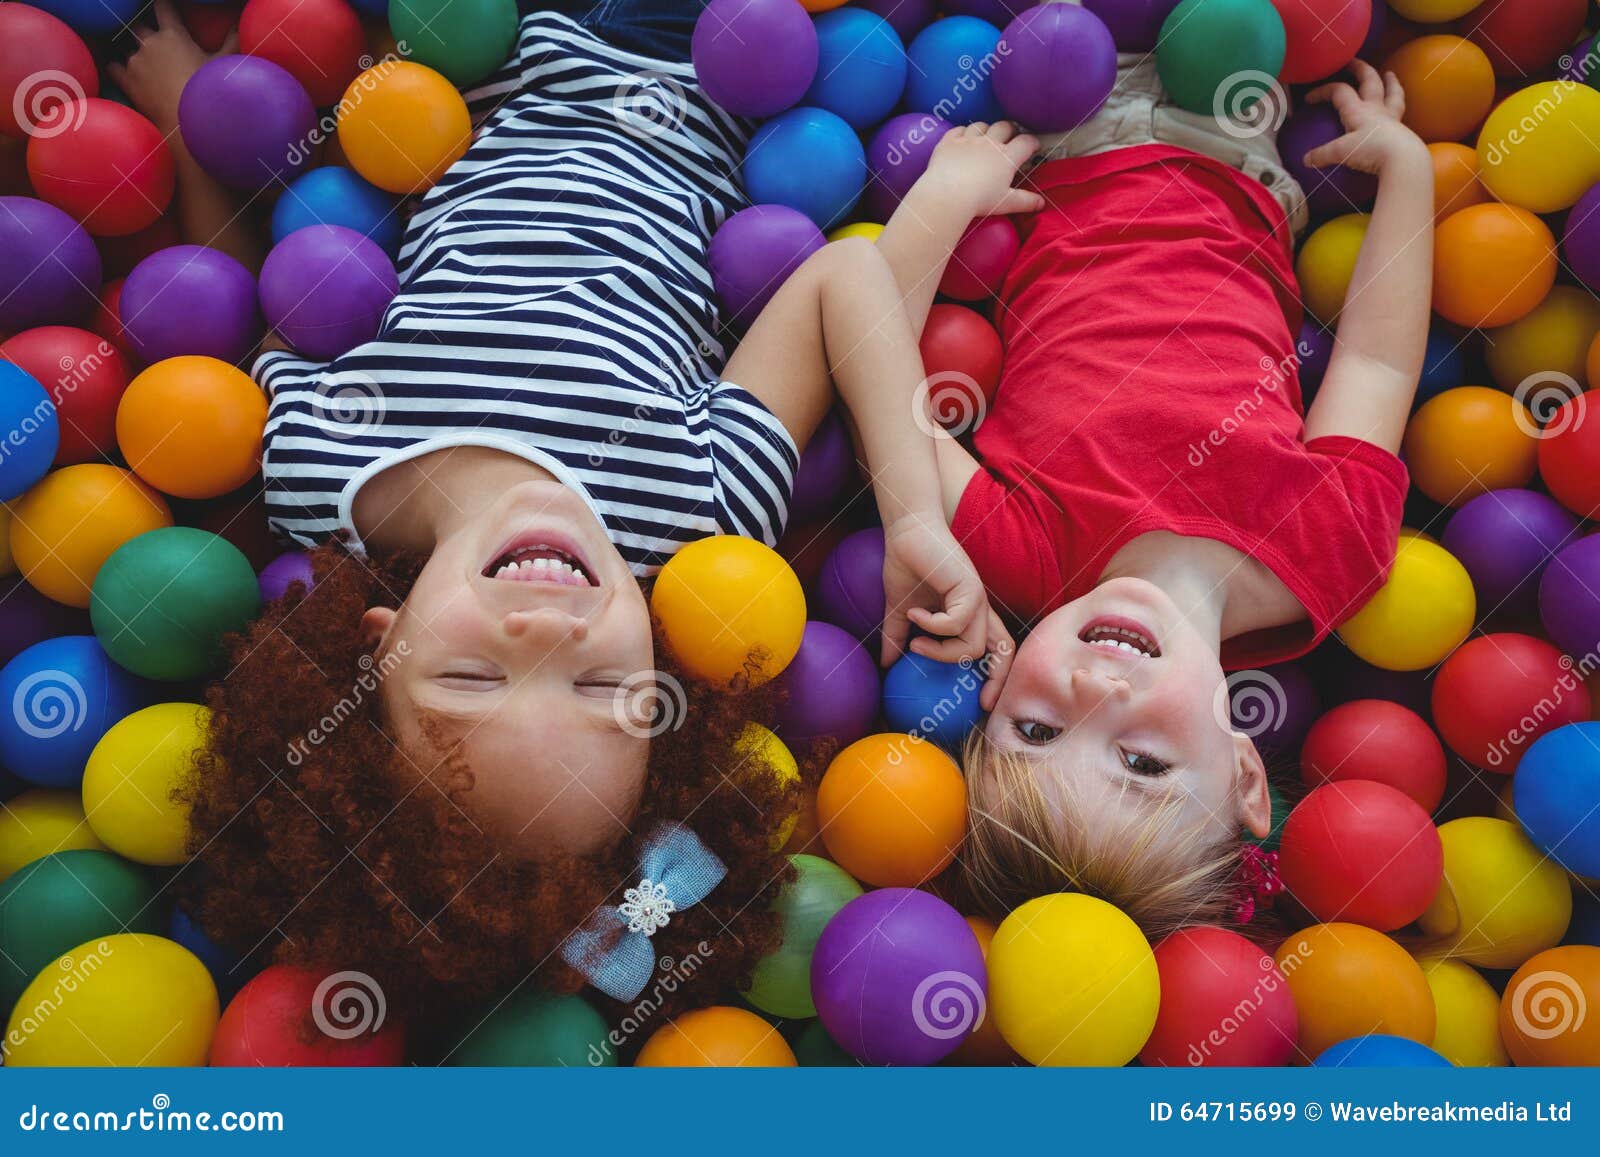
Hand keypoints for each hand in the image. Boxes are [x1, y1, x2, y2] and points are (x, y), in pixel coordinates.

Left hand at [108, 0, 235, 132]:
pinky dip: (117, 69)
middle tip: (156, 45)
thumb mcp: (224, 65)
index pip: (163, 7)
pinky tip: (124, 74)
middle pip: (139, 27)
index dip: (162, 5)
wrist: (187, 121)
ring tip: (146, 67)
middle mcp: (150, 43)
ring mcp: (135, 61)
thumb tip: (236, 28)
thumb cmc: (208, 91)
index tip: (162, 6)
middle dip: (145, 33)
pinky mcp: (126, 79)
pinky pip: (113, 67)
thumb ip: (231, 43)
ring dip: (136, 55)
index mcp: (173, 35)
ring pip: (128, 49)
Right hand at [879, 513, 1013, 709]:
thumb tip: (884, 666)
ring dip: (940, 651)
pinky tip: (915, 612)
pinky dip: (933, 624)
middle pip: (1004, 650)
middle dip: (997, 680)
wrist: (907, 533)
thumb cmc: (906, 566)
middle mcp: (980, 609)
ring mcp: (977, 598)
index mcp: (969, 615)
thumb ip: (898, 637)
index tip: (982, 704)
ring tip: (915, 642)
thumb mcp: (900, 611)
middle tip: (980, 702)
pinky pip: (956, 622)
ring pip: (973, 645)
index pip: (996, 649)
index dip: (996, 677)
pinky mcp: (970, 587)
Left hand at [920, 121, 1045, 216]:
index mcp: (1006, 157)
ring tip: (986, 138)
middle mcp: (989, 143)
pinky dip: (962, 132)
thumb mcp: (1006, 203)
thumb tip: (1041, 203)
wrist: (947, 196)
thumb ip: (1025, 201)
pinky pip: (958, 130)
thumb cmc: (979, 201)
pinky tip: (963, 138)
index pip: (1025, 142)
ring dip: (986, 130)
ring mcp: (968, 140)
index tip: (1033, 147)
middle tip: (1011, 137)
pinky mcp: (949, 142)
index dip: (1032, 142)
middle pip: (1004, 126)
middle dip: (1010, 130)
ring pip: (981, 126)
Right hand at [1302, 60, 1424, 175]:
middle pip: (1369, 81)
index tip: (1309, 98)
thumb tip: (1306, 160)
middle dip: (1360, 69)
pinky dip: (1399, 102)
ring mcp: (1391, 117)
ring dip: (1390, 82)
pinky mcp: (1402, 130)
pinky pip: (1400, 110)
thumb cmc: (1371, 150)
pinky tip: (1397, 104)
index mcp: (1358, 110)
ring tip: (1389, 74)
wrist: (1402, 159)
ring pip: (1392, 92)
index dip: (1323, 91)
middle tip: (1353, 61)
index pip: (1339, 91)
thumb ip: (1322, 155)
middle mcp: (1375, 109)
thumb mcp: (1341, 153)